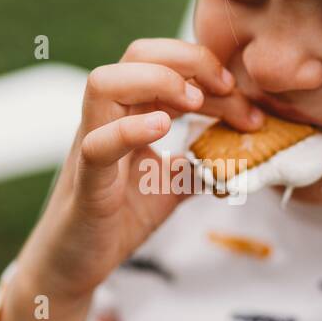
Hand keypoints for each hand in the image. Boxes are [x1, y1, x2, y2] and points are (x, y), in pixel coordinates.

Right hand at [18, 38, 260, 303]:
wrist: (74, 265)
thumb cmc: (118, 218)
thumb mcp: (172, 185)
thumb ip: (202, 163)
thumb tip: (247, 154)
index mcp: (129, 113)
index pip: (167, 65)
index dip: (208, 71)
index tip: (244, 97)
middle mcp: (106, 120)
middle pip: (136, 55)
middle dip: (188, 60)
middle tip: (228, 88)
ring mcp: (91, 146)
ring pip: (104, 83)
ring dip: (156, 81)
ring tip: (194, 103)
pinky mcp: (86, 185)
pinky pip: (97, 146)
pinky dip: (129, 130)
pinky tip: (164, 127)